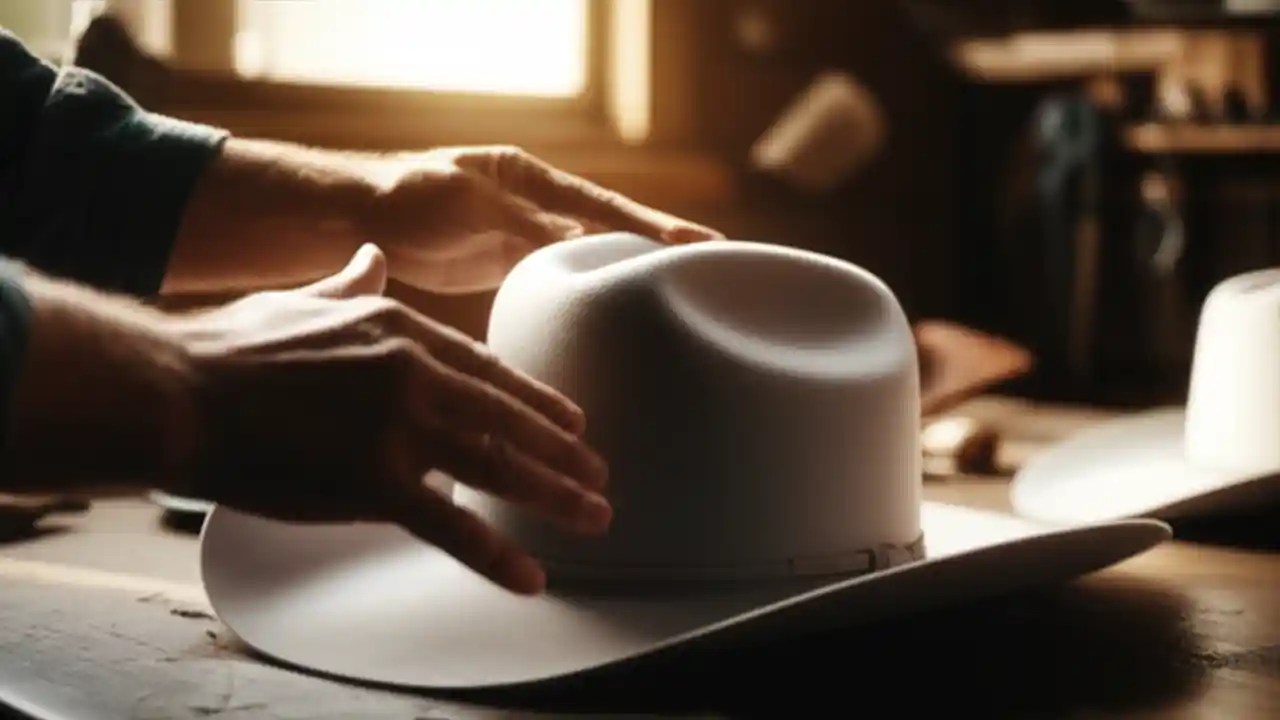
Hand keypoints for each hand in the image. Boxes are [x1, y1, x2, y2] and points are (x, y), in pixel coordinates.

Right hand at [8, 245, 609, 593]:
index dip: (537, 400)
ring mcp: (399, 426)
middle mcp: (415, 373)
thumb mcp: (304, 299)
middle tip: (600, 474)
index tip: (572, 421)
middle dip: (562, 452)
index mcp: (403, 329)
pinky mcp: (373, 480)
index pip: (489, 369)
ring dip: (554, 494)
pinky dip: (496, 555)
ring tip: (595, 515)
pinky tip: (531, 576)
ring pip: (498, 466)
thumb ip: (352, 283)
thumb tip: (374, 255)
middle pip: (507, 419)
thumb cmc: (230, 346)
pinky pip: (451, 525)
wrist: (178, 387)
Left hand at [366, 145, 722, 292]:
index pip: (603, 205)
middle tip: (716, 269)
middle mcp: (535, 204)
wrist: (355, 217)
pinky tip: (621, 315)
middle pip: (609, 228)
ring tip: (684, 294)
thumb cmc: (405, 196)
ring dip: (631, 275)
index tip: (701, 243)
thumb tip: (586, 244)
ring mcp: (523, 236)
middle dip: (658, 247)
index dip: (653, 225)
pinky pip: (560, 281)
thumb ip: (525, 225)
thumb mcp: (470, 204)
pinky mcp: (507, 267)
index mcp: (528, 178)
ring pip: (590, 258)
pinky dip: (592, 296)